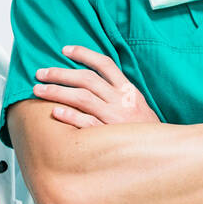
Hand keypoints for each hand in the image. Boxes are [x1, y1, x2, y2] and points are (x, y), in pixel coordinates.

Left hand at [32, 45, 159, 128]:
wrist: (164, 154)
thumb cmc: (146, 131)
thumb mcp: (138, 105)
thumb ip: (118, 92)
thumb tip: (93, 80)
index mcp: (128, 90)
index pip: (104, 64)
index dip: (84, 54)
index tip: (64, 50)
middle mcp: (121, 101)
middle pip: (86, 79)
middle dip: (60, 74)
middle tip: (40, 73)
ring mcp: (115, 118)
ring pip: (82, 98)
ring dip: (57, 92)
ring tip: (38, 90)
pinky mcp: (110, 136)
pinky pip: (87, 123)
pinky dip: (71, 116)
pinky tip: (55, 112)